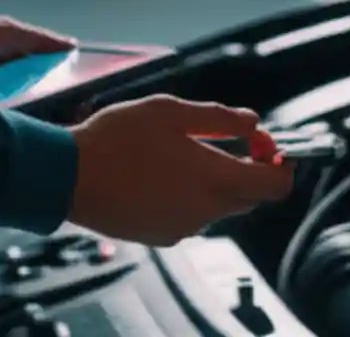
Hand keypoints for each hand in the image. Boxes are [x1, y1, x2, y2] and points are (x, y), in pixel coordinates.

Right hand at [68, 96, 293, 246]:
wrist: (68, 176)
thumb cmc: (117, 138)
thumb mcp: (170, 112)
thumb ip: (219, 118)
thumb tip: (253, 122)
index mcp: (215, 178)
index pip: (276, 185)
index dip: (280, 163)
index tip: (263, 144)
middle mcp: (206, 211)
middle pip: (248, 197)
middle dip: (245, 169)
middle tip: (222, 142)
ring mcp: (183, 228)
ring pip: (217, 206)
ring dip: (211, 182)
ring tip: (175, 154)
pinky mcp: (161, 237)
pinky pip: (189, 217)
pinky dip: (185, 197)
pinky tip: (156, 176)